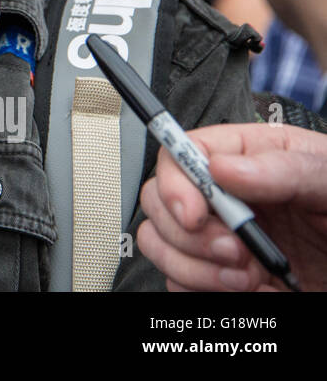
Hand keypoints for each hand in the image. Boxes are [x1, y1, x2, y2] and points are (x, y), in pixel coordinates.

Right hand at [138, 122, 326, 290]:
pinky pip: (178, 283)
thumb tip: (225, 167)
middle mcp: (226, 197)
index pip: (181, 153)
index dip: (176, 182)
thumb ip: (286, 169)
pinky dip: (202, 290)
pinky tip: (248, 290)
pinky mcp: (220, 277)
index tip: (194, 214)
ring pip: (160, 244)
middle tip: (235, 251)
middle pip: (158, 200)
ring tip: (245, 276)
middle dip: (188, 234)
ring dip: (194, 267)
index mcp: (249, 159)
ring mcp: (220, 239)